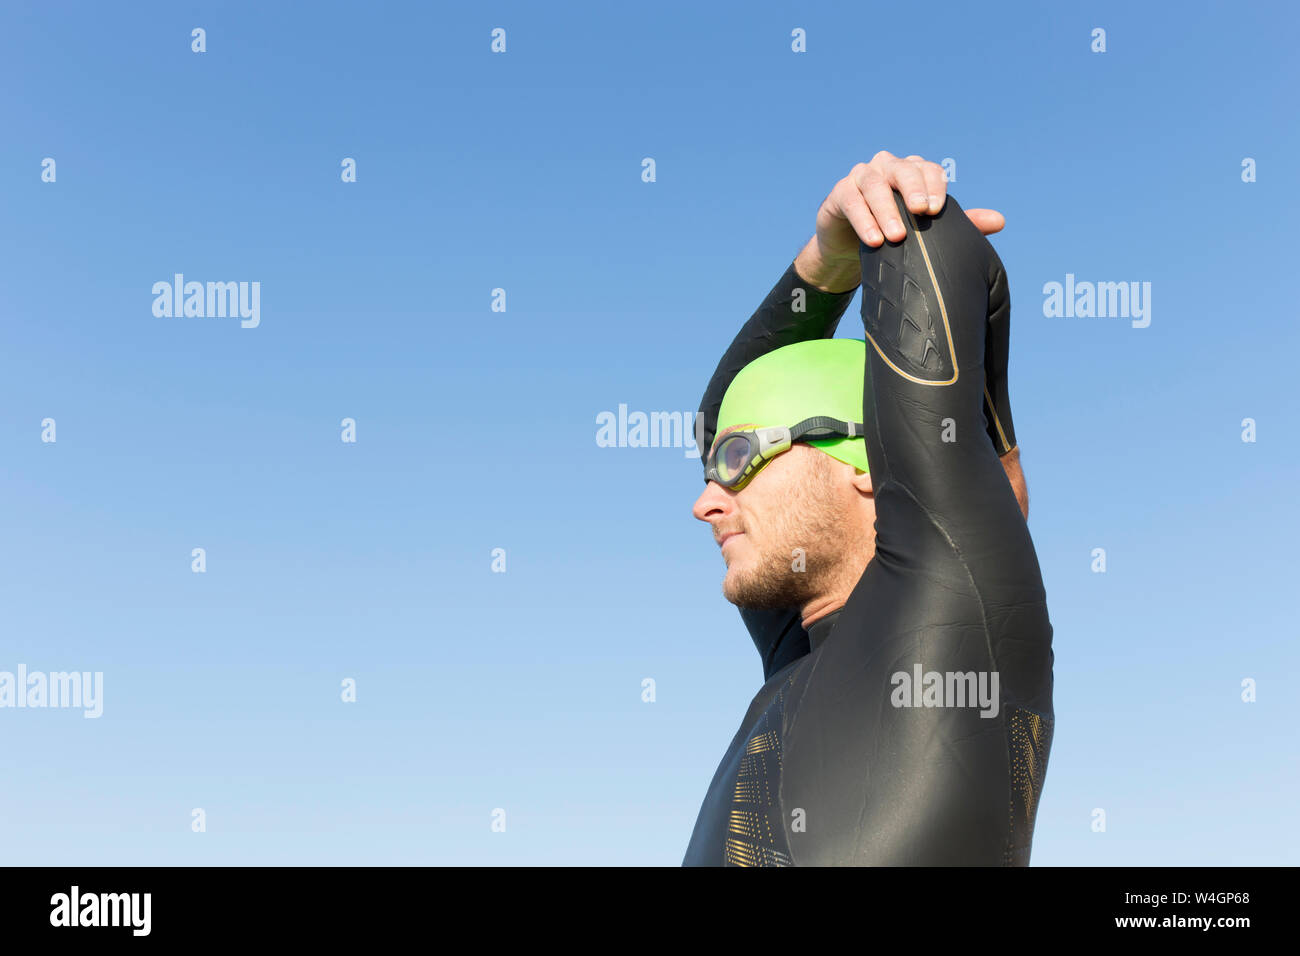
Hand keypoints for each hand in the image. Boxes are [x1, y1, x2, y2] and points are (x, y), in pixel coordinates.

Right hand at [814, 152, 1004, 271]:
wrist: (849, 247)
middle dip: (913, 189)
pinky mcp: (839, 193)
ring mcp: (861, 177)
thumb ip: (961, 223)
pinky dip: (863, 220)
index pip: (928, 170)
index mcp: (911, 171)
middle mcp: (887, 167)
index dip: (934, 187)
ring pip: (875, 185)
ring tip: (896, 236)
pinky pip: (852, 202)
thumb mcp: (926, 230)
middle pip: (903, 170)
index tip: (937, 210)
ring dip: (886, 210)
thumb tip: (1000, 221)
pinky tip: (873, 239)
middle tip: (922, 212)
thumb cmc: (893, 232)